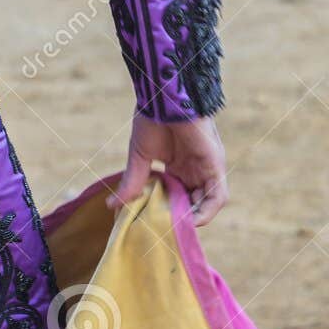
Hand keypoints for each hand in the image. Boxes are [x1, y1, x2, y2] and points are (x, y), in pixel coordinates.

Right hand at [107, 110, 227, 225]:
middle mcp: (194, 170)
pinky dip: (207, 211)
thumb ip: (131, 183)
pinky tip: (190, 220)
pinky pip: (217, 197)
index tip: (151, 223)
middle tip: (163, 231)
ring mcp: (206, 169)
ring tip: (176, 230)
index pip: (177, 197)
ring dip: (194, 219)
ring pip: (207, 203)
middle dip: (179, 219)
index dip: (167, 212)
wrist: (164, 97)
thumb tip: (111, 206)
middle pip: (192, 202)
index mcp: (178, 166)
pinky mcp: (215, 166)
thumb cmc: (152, 119)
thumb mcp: (139, 157)